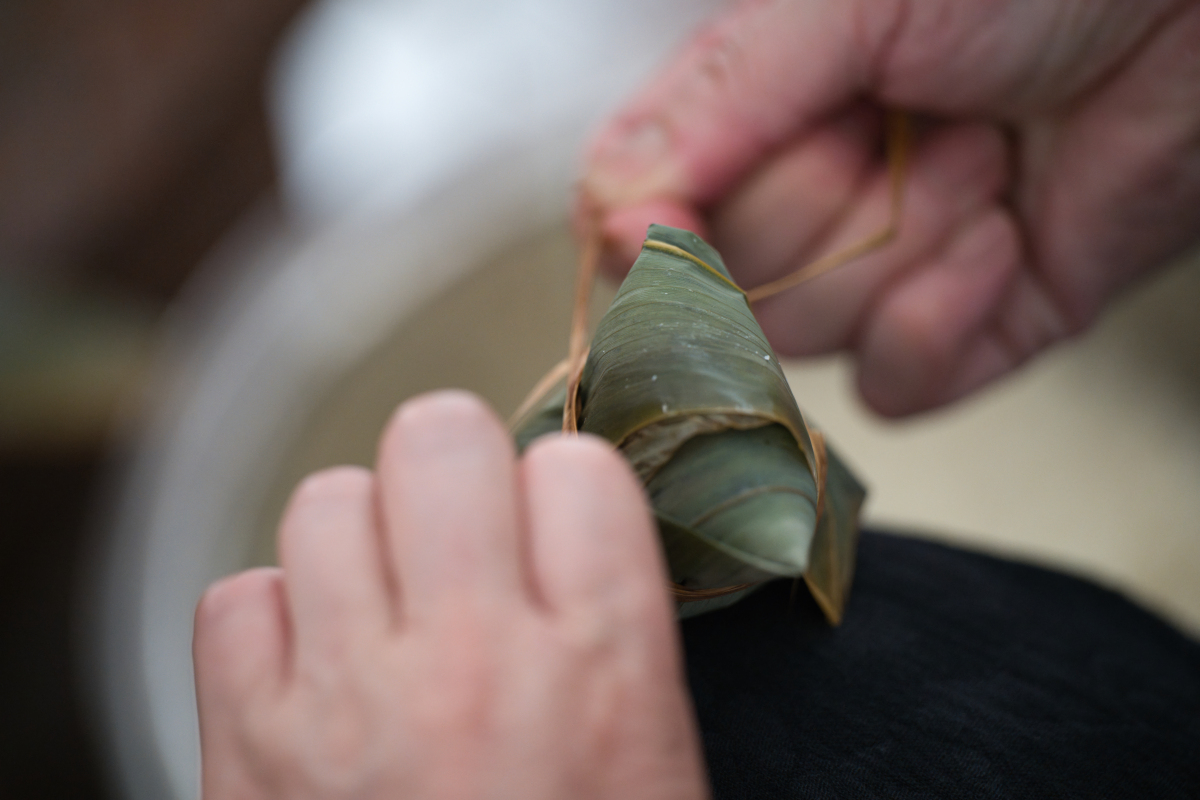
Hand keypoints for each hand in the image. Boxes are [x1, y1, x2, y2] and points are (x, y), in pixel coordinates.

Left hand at [193, 391, 707, 799]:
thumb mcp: (651, 765)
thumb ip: (618, 634)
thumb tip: (573, 525)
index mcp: (604, 670)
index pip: (577, 469)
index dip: (562, 491)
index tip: (554, 528)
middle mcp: (474, 661)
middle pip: (438, 438)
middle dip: (453, 472)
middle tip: (461, 535)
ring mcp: (347, 698)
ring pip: (327, 501)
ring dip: (361, 540)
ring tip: (386, 607)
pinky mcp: (246, 750)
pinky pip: (238, 600)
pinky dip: (273, 619)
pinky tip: (314, 670)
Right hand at [581, 0, 1199, 415]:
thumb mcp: (845, 5)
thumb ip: (716, 105)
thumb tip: (609, 218)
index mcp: (743, 120)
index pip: (635, 224)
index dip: (657, 243)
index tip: (678, 226)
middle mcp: (797, 202)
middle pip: (721, 299)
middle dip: (822, 210)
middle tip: (897, 119)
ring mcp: (875, 273)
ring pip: (808, 345)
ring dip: (905, 242)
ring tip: (982, 148)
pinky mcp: (958, 330)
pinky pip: (898, 383)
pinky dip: (948, 316)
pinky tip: (1006, 231)